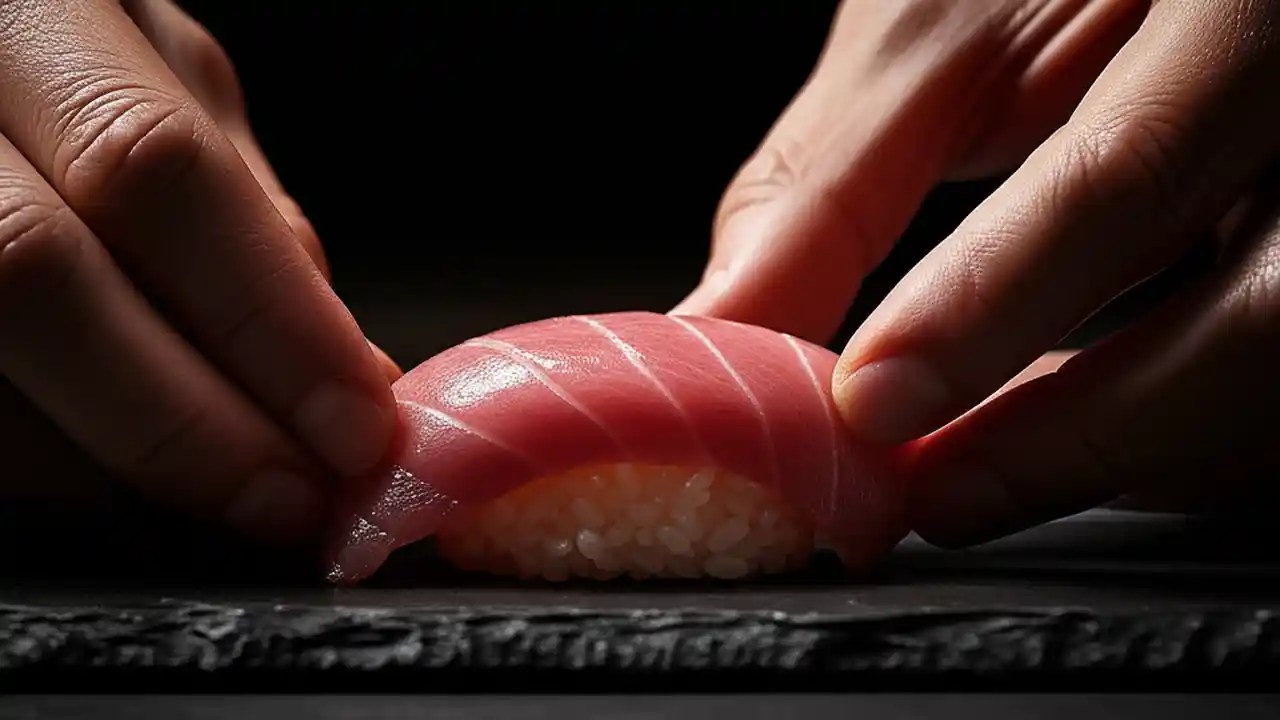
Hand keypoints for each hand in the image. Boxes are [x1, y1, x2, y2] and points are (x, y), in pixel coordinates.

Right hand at [0, 0, 401, 544]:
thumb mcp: (150, 82)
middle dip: (186, 416)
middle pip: (31, 271)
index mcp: (25, 12)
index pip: (149, 164)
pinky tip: (99, 465)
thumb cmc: (52, 70)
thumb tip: (336, 356)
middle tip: (288, 496)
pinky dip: (36, 457)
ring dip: (106, 458)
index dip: (262, 313)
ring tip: (207, 484)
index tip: (356, 427)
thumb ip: (235, 201)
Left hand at [676, 0, 1279, 544]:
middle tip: (934, 495)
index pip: (1126, 172)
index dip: (991, 303)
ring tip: (982, 465)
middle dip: (1080, 437)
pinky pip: (1265, 365)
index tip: (870, 400)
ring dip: (1124, 446)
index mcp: (1230, 7)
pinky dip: (1163, 420)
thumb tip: (731, 321)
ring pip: (1271, 365)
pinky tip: (1075, 415)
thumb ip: (839, 181)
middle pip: (1260, 314)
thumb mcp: (934, 38)